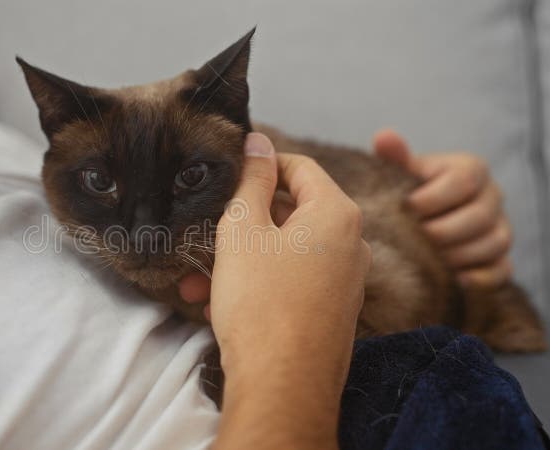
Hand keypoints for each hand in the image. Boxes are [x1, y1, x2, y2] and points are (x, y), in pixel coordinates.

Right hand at [210, 132, 369, 448]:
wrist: (283, 385)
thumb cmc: (262, 303)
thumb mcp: (244, 230)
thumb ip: (251, 180)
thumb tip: (259, 142)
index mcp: (337, 214)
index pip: (300, 166)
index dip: (261, 165)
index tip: (229, 174)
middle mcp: (351, 244)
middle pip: (292, 211)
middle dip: (242, 221)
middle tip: (206, 229)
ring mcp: (344, 281)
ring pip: (285, 251)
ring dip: (240, 257)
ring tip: (198, 275)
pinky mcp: (331, 311)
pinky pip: (291, 281)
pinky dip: (256, 282)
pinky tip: (215, 299)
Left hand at [373, 129, 512, 288]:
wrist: (422, 222)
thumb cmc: (410, 193)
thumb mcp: (402, 173)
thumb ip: (395, 157)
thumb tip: (384, 136)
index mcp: (472, 170)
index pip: (463, 181)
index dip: (432, 198)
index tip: (405, 209)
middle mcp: (493, 197)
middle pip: (479, 215)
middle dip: (441, 231)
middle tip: (413, 239)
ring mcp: (501, 229)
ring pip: (493, 243)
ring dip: (457, 255)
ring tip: (426, 259)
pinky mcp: (501, 259)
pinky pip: (501, 271)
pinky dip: (478, 278)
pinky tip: (452, 279)